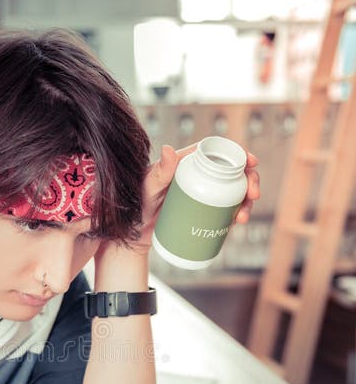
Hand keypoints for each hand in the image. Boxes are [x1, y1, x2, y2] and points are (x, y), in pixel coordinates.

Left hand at [135, 143, 260, 250]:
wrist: (131, 235)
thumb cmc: (134, 207)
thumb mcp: (146, 190)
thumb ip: (158, 173)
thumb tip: (169, 148)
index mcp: (186, 163)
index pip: (217, 152)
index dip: (238, 154)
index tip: (252, 162)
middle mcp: (197, 176)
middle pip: (232, 173)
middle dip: (250, 182)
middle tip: (253, 196)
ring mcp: (202, 195)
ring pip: (232, 194)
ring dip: (245, 203)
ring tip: (241, 219)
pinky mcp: (203, 213)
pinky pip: (225, 211)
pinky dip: (235, 215)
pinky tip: (236, 223)